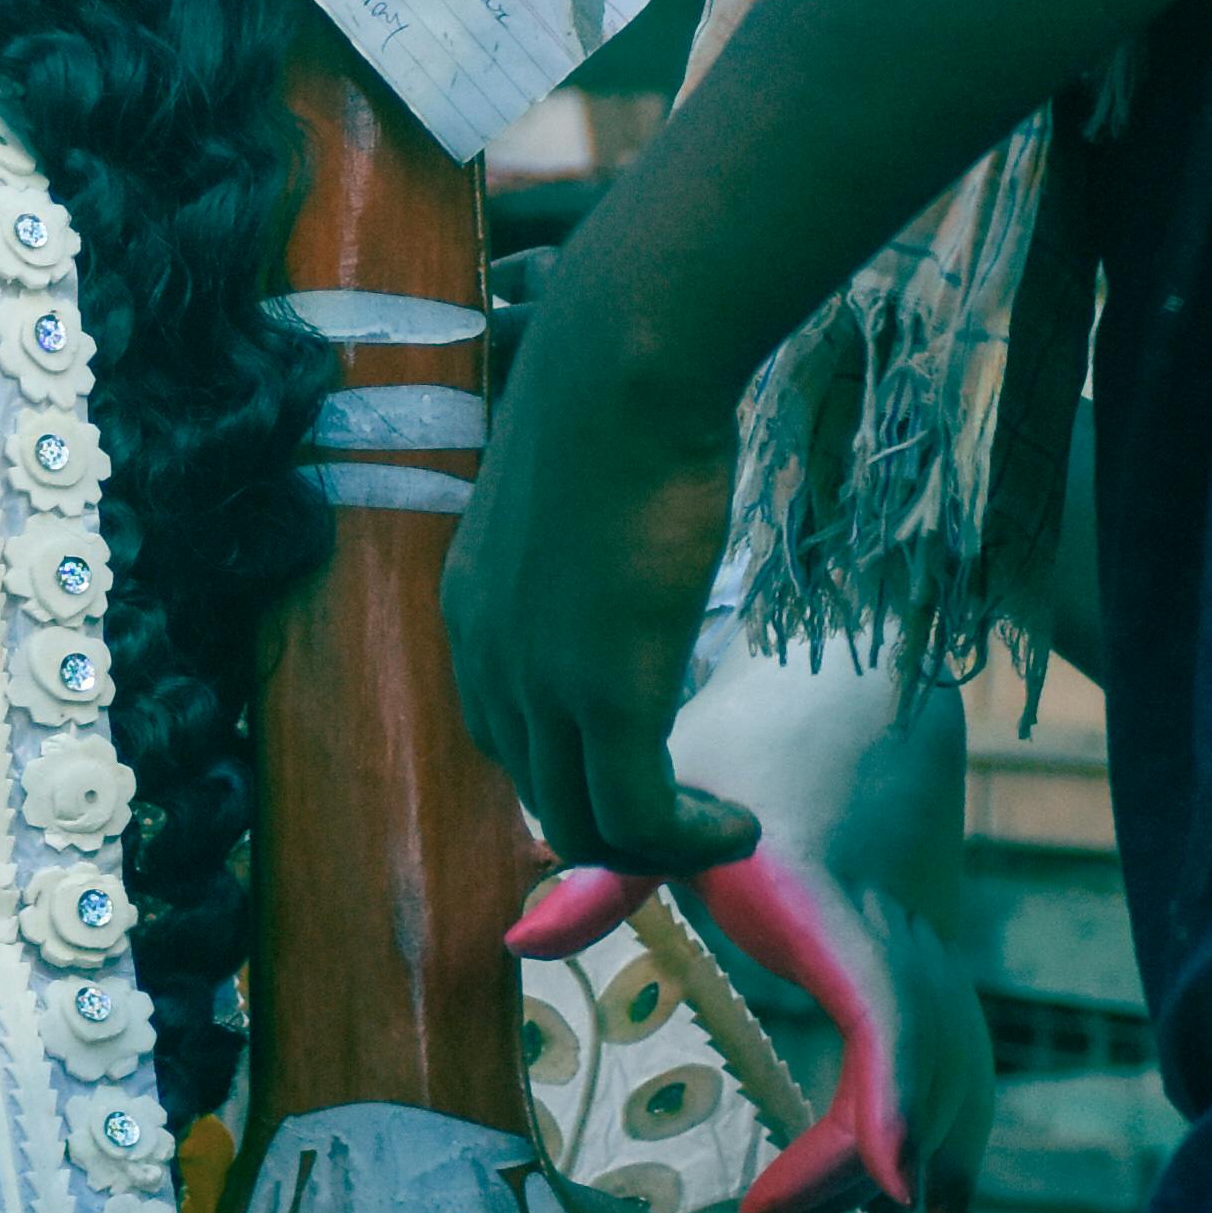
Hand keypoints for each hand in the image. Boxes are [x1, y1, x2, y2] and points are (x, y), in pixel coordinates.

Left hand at [445, 251, 753, 876]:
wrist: (619, 365)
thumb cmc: (610, 395)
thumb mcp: (574, 490)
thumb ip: (580, 543)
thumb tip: (625, 550)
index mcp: (472, 609)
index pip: (502, 730)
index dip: (566, 767)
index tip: (637, 772)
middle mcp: (488, 658)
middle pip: (539, 789)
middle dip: (613, 823)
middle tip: (689, 821)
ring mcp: (541, 682)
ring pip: (585, 821)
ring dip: (656, 846)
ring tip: (720, 831)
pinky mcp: (607, 694)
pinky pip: (638, 816)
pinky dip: (686, 844)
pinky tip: (739, 828)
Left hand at [516, 655, 995, 1212]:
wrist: (856, 679)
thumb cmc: (750, 734)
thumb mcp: (672, 782)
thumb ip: (606, 872)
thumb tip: (518, 936)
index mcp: (839, 901)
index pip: (888, 1013)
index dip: (895, 1100)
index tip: (893, 1183)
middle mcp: (902, 935)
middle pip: (915, 1075)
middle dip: (849, 1167)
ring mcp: (928, 948)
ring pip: (950, 1075)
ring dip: (906, 1164)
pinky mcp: (928, 956)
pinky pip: (953, 1057)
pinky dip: (944, 1130)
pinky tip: (934, 1205)